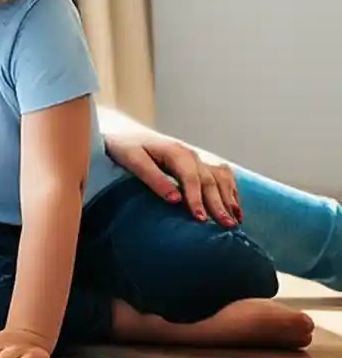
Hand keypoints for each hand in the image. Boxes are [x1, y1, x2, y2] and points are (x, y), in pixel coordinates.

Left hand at [103, 128, 240, 226]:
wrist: (122, 131)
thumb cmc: (124, 146)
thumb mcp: (133, 160)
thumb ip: (154, 178)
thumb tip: (175, 200)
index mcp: (175, 152)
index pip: (191, 178)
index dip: (197, 199)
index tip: (200, 219)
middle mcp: (190, 154)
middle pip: (209, 181)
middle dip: (219, 204)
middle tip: (227, 226)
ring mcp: (196, 158)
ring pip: (220, 178)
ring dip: (229, 199)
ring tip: (236, 221)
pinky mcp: (196, 163)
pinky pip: (221, 176)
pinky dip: (230, 191)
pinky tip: (235, 207)